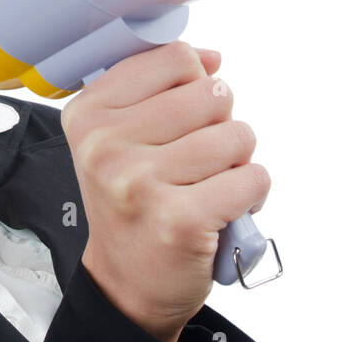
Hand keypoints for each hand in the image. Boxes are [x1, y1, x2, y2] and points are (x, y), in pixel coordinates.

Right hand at [61, 41, 269, 341]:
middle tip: (197, 161)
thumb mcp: (125, 136)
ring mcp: (139, 182)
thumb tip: (211, 58)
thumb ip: (162, 86)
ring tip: (210, 185)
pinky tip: (223, 209)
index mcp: (89, 114)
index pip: (174, 58)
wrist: (128, 283)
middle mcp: (105, 145)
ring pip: (237, 134)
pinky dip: (252, 193)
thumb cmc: (134, 203)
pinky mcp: (179, 219)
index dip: (193, 84)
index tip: (179, 120)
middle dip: (220, 124)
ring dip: (238, 161)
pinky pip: (253, 177)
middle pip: (212, 92)